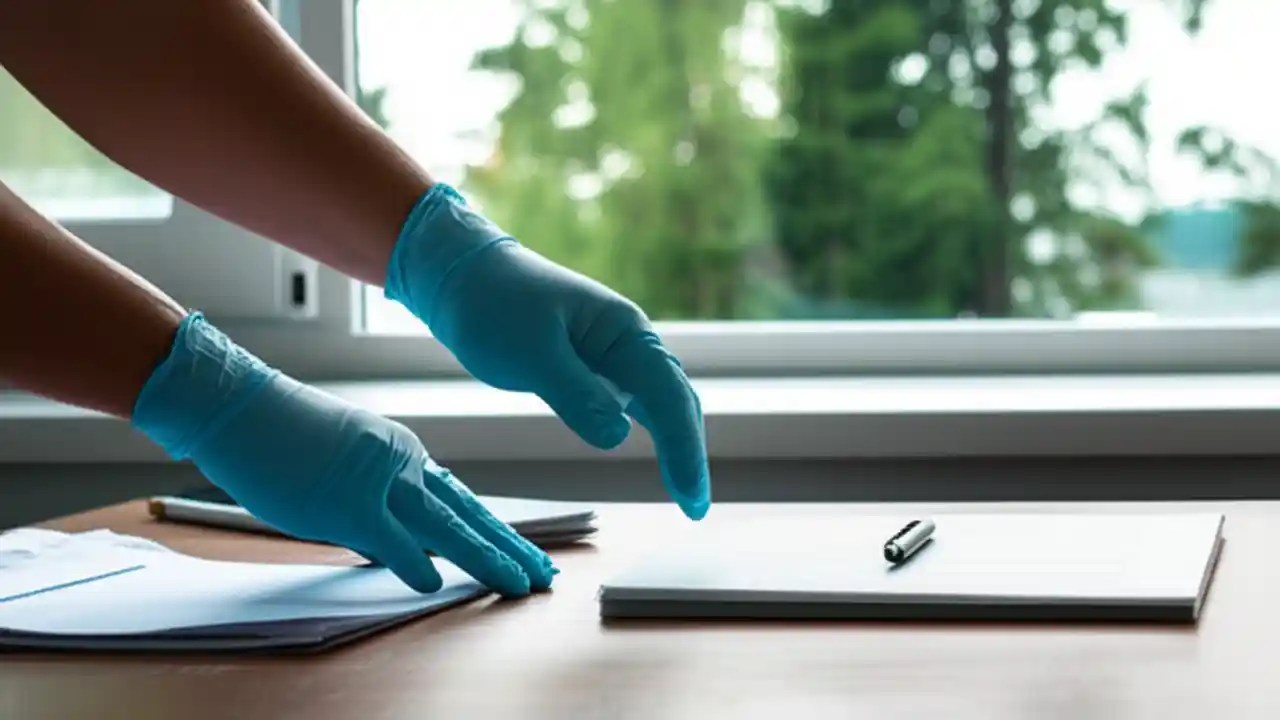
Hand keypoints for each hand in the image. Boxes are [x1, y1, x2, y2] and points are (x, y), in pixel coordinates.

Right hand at [132, 313, 553, 595]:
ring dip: (485, 557)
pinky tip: (436, 585)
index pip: (459, 498)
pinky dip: (414, 564)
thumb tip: (398, 547)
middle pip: (467, 513)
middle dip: (508, 546)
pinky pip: (390, 539)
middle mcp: (403, 465)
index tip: (522, 549)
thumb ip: (377, 503)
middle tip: (543, 572)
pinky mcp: (347, 502)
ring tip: (517, 581)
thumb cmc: (282, 435)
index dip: (493, 528)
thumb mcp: (347, 462)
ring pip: (446, 526)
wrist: (243, 406)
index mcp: (403, 453)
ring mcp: (379, 483)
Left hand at [385, 184, 710, 519]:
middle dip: (689, 453)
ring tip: (686, 494)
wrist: (461, 276)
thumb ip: (576, 394)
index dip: (683, 448)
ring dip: (676, 444)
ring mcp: (613, 356)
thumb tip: (620, 437)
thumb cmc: (492, 304)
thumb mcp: (531, 353)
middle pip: (676, 401)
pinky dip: (650, 432)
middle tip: (696, 510)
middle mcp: (629, 342)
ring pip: (660, 404)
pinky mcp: (592, 369)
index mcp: (624, 330)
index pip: (668, 395)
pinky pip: (632, 404)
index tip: (690, 497)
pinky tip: (661, 460)